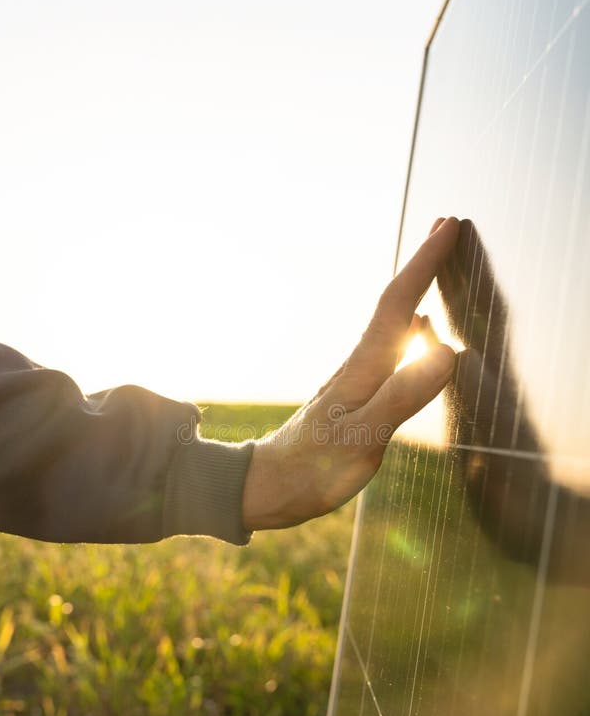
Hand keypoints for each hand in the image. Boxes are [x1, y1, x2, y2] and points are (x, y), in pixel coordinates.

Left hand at [242, 217, 459, 530]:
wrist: (265, 488)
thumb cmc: (311, 471)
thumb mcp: (361, 439)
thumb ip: (402, 396)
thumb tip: (447, 352)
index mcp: (362, 370)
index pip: (398, 305)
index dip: (424, 265)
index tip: (449, 228)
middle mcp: (358, 367)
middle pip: (394, 304)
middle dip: (422, 265)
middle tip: (447, 227)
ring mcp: (355, 380)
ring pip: (390, 323)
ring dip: (415, 290)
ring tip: (436, 268)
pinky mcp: (354, 397)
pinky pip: (388, 347)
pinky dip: (407, 325)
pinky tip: (416, 331)